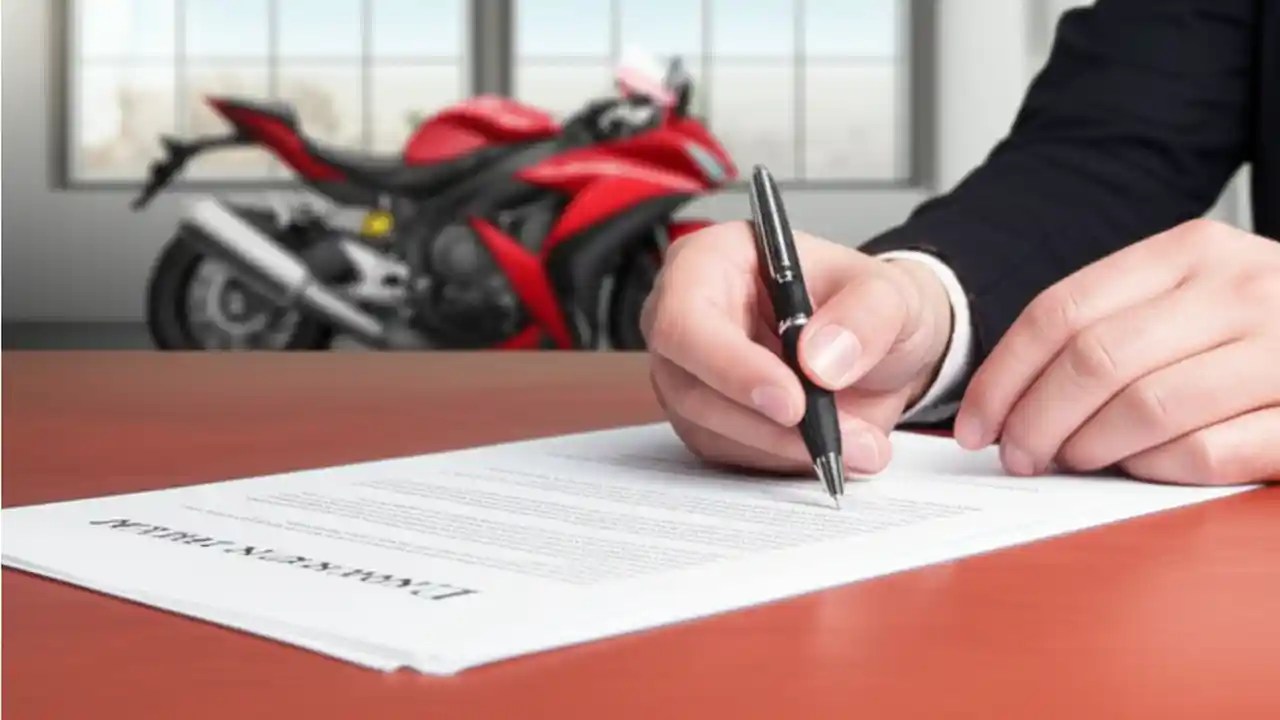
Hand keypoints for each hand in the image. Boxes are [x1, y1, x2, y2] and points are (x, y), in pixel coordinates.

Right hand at [641, 221, 953, 474]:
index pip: (686, 318)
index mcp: (711, 260)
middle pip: (689, 385)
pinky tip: (828, 447)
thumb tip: (821, 360)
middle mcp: (686, 317)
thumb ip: (865, 316)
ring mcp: (690, 373)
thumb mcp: (888, 293)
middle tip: (834, 440)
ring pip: (709, 429)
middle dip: (767, 423)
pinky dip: (782, 460)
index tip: (792, 401)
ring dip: (784, 448)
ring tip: (857, 445)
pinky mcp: (705, 420)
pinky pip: (728, 454)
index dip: (730, 365)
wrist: (873, 347)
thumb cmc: (862, 304)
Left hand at [955, 219, 1279, 484]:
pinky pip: (1206, 453)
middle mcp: (1240, 288)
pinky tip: (1140, 470)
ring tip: (1070, 462)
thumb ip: (1111, 324)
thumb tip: (1007, 396)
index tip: (975, 424)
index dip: (1002, 376)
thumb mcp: (1188, 296)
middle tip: (1016, 455)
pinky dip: (1155, 471)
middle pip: (1093, 362)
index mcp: (1190, 251)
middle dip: (1035, 421)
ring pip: (1145, 409)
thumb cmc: (1257, 327)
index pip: (1060, 312)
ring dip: (1089, 449)